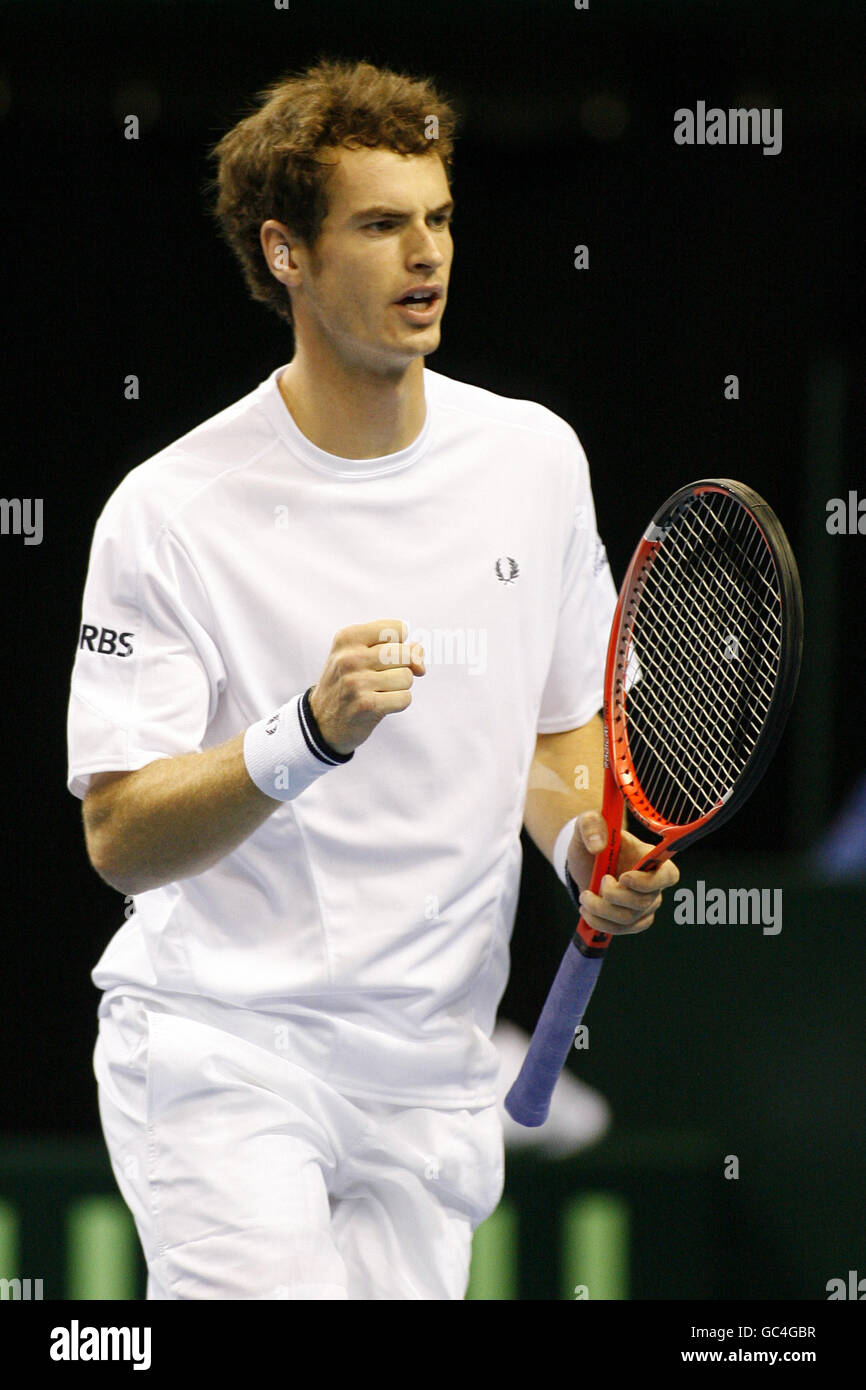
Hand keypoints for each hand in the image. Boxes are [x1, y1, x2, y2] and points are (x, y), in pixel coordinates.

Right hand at [308, 619, 425, 754]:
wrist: (322, 721)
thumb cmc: (349, 683)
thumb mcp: (362, 656)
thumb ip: (396, 647)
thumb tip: (420, 655)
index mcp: (347, 637)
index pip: (398, 629)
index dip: (398, 644)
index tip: (383, 657)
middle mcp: (350, 657)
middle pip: (405, 653)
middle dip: (402, 667)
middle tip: (381, 678)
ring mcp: (356, 682)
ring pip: (407, 676)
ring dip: (400, 687)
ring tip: (379, 691)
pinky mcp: (366, 705)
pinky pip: (405, 698)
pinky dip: (399, 702)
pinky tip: (381, 704)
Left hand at [566, 810, 679, 936]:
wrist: (584, 861)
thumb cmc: (592, 840)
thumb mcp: (586, 824)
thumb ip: (591, 824)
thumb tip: (597, 846)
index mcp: (650, 858)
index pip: (669, 876)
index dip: (649, 882)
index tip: (623, 877)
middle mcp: (652, 883)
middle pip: (644, 902)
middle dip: (614, 896)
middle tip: (598, 881)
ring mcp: (643, 904)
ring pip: (629, 918)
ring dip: (601, 910)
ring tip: (585, 896)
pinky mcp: (631, 919)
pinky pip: (621, 930)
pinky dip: (600, 923)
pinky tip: (586, 910)